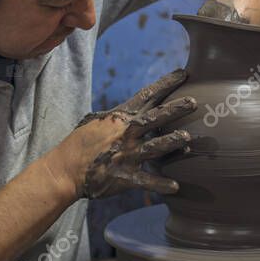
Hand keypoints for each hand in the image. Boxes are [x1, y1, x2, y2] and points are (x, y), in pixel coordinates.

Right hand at [56, 69, 195, 198]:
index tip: (183, 74)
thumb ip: (117, 116)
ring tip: (187, 138)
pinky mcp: (124, 177)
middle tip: (194, 102)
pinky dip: (160, 184)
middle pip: (154, 118)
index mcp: (120, 119)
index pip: (146, 96)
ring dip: (171, 142)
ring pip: (154, 147)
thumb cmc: (80, 145)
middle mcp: (125, 134)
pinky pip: (146, 181)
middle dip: (175, 109)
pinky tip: (176, 186)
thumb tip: (132, 109)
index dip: (166, 84)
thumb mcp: (96, 122)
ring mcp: (126, 156)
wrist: (65, 170)